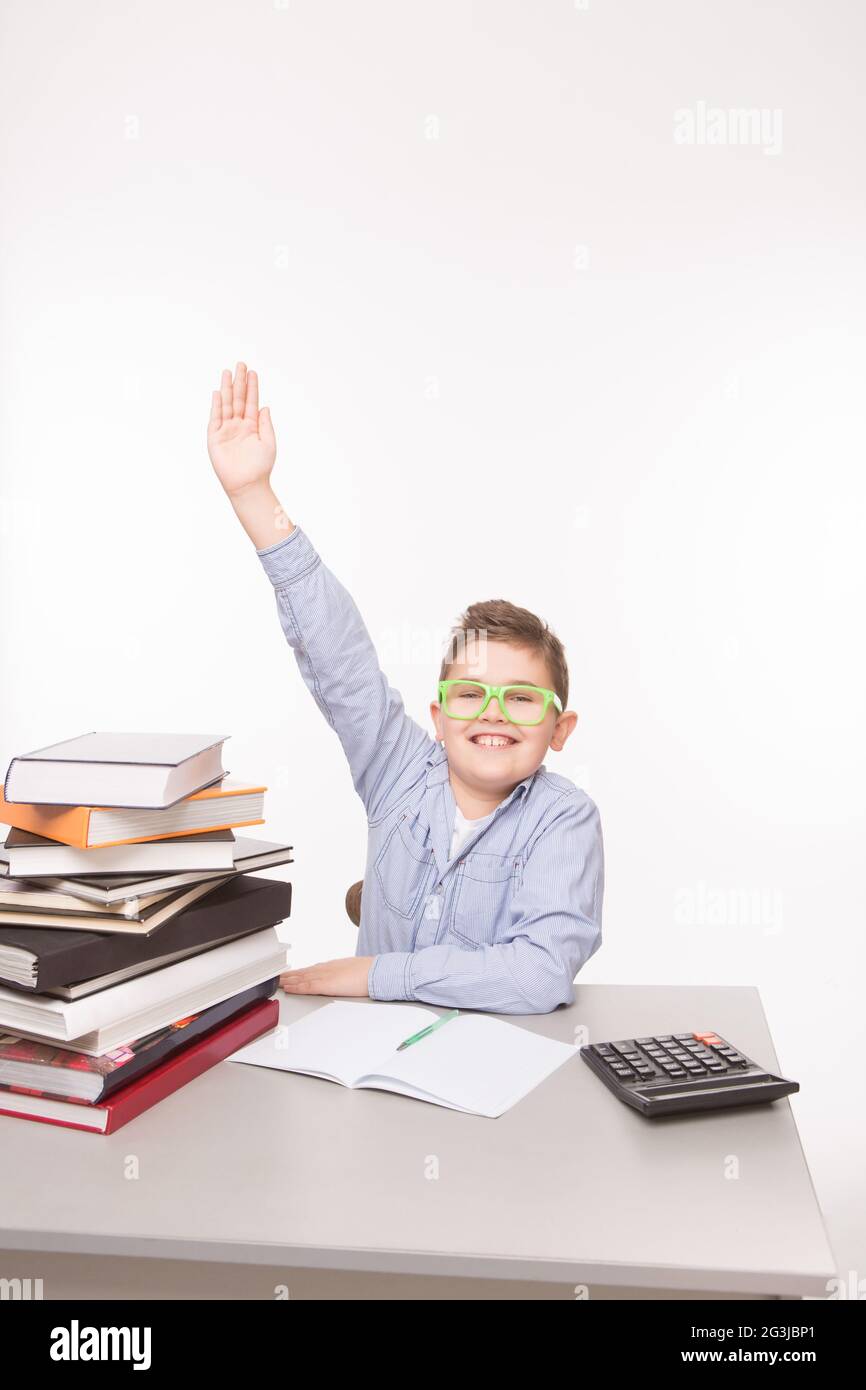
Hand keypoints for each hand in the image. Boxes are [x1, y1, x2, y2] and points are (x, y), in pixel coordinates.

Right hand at [207, 361, 275, 498]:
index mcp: (252, 426)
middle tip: (240, 364)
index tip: (253, 372)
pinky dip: (216, 406)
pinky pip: (215, 418)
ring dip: (226, 389)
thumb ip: (265, 424)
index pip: (251, 402)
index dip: (252, 387)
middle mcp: (239, 426)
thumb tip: (264, 406)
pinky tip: (217, 393)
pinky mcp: (215, 438)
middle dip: (239, 382)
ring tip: (227, 372)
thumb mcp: (268, 442)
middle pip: (237, 399)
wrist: (248, 485)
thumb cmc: (261, 467)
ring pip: (226, 405)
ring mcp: (226, 430)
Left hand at [279, 956, 374, 997]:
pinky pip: (307, 986)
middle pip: (301, 972)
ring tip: (275, 982)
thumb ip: (342, 975)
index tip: (287, 974)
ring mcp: (325, 976)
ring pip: (301, 978)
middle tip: (274, 977)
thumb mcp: (351, 972)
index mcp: (331, 967)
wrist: (376, 972)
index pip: (309, 969)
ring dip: (287, 980)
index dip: (296, 972)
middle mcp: (325, 969)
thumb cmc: (368, 973)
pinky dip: (296, 987)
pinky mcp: (326, 985)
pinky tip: (288, 988)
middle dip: (287, 975)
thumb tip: (340, 979)